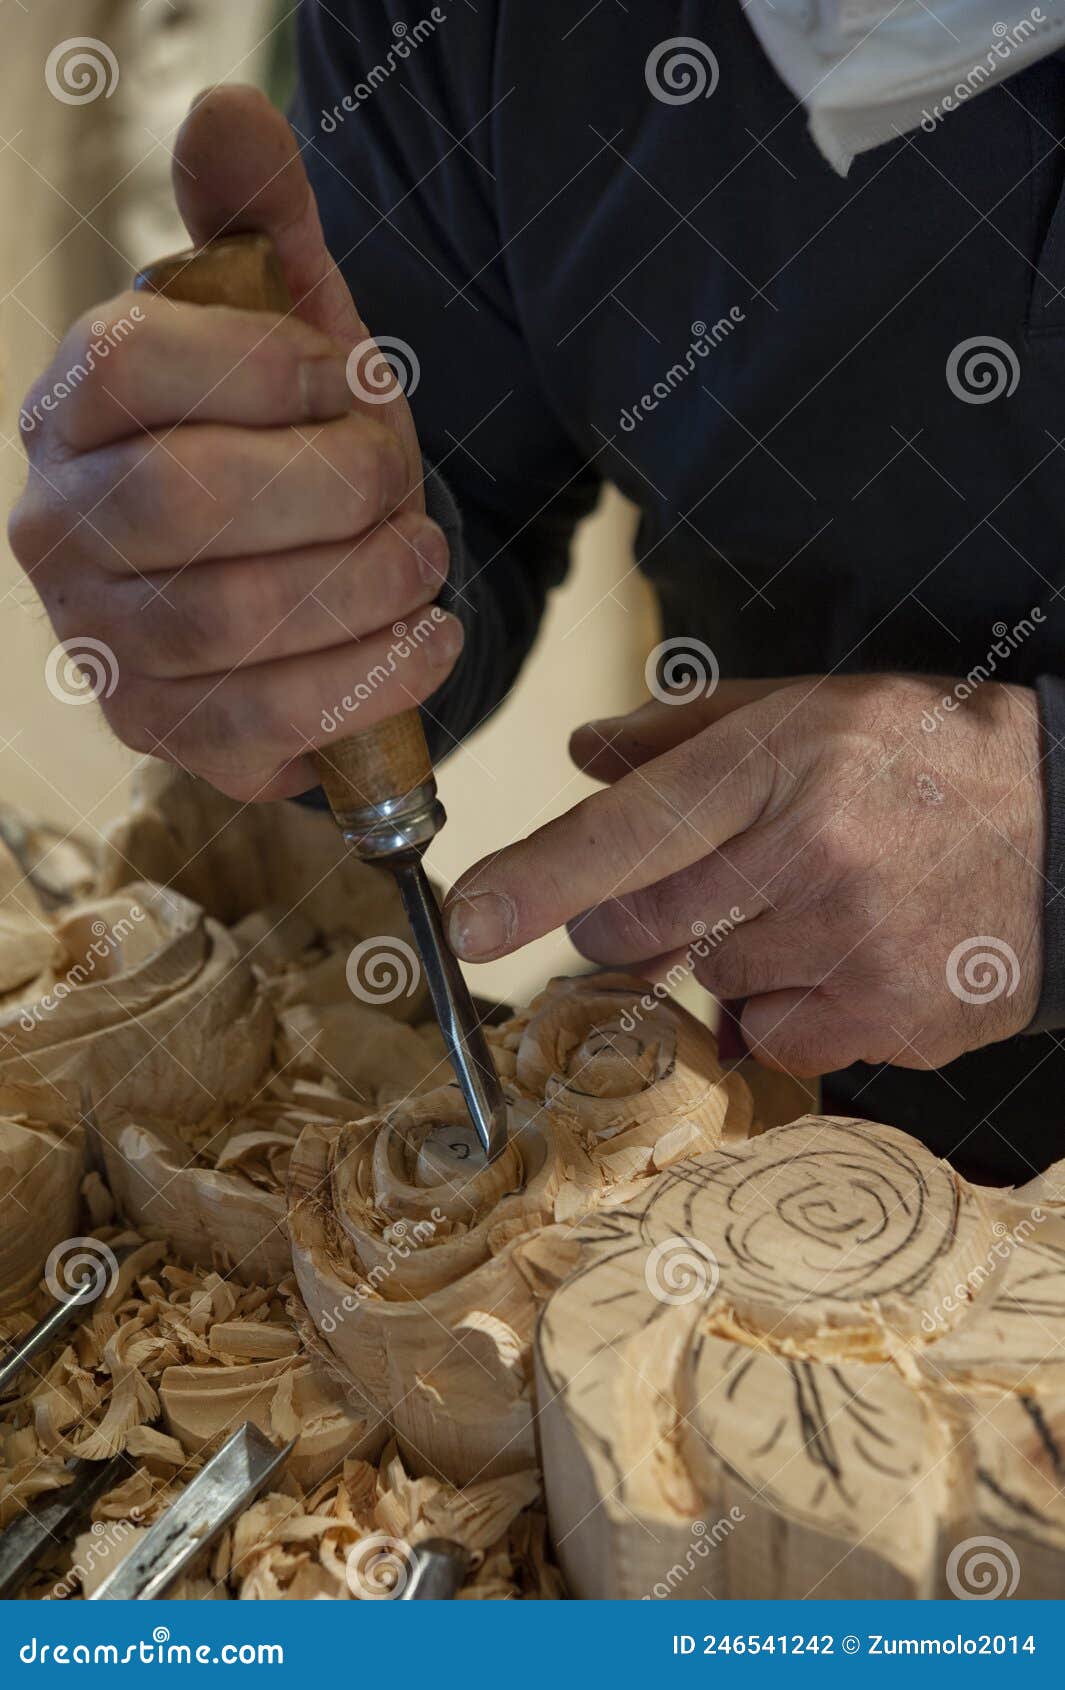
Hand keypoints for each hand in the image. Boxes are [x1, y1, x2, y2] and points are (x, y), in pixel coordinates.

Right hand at [7, 86, 461, 801]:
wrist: (306, 579)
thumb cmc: (290, 444)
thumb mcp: (289, 326)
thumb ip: (260, 223)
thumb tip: (229, 109)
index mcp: (73, 408)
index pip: (135, 363)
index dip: (266, 366)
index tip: (347, 378)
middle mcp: (59, 529)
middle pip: (189, 498)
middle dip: (334, 487)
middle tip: (400, 482)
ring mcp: (106, 645)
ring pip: (234, 620)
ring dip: (366, 583)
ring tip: (424, 559)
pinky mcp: (170, 737)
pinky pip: (270, 722)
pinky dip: (375, 678)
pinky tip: (430, 638)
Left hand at [445, 674, 1044, 1074]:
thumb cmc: (924, 759)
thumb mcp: (810, 712)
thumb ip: (684, 733)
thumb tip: (582, 752)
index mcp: (782, 763)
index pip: (633, 826)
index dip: (542, 876)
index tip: (471, 919)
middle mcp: (812, 856)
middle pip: (641, 929)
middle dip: (634, 917)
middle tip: (706, 881)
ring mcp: (853, 949)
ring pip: (707, 985)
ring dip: (727, 956)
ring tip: (808, 906)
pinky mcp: (889, 1022)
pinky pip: (772, 1037)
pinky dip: (783, 1007)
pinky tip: (841, 955)